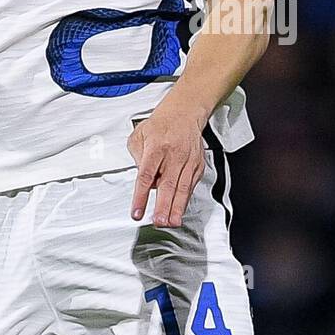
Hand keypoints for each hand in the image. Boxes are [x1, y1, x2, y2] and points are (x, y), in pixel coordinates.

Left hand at [127, 103, 206, 227]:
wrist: (184, 112)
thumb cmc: (161, 124)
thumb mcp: (138, 135)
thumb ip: (136, 158)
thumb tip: (143, 180)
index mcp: (156, 147)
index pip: (145, 175)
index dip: (141, 196)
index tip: (136, 211)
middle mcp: (174, 155)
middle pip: (167, 184)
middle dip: (163, 206)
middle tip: (159, 221)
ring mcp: (188, 161)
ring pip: (182, 188)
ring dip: (177, 208)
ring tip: (171, 222)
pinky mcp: (197, 166)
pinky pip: (190, 186)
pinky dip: (185, 199)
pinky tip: (180, 210)